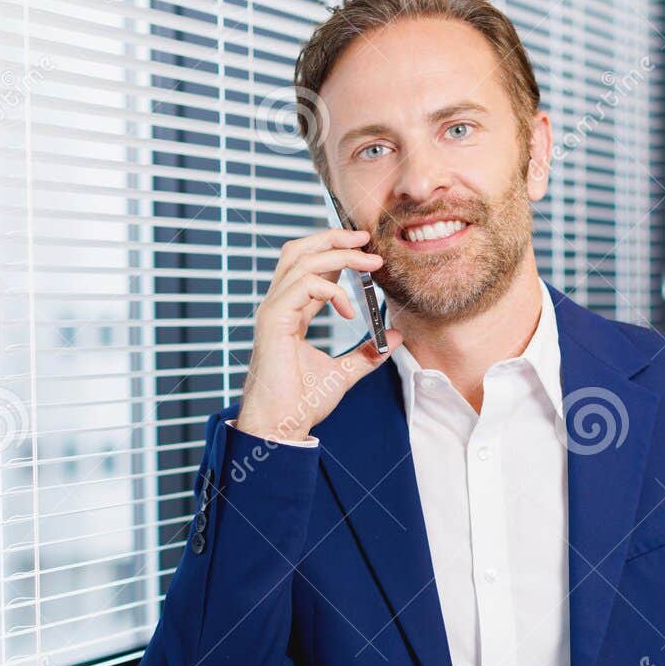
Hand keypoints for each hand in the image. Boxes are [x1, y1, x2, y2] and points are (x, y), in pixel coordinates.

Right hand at [236, 228, 403, 440]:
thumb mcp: (343, 375)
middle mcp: (278, 307)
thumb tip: (392, 338)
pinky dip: (331, 289)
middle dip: (333, 237)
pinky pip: (304, 286)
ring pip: (301, 260)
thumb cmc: (300, 404)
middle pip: (298, 250)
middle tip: (367, 239)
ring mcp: (272, 311)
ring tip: (369, 262)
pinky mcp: (273, 321)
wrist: (280, 427)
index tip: (368, 254)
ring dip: (339, 255)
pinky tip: (348, 308)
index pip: (309, 267)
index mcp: (289, 314)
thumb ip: (367, 355)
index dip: (337, 253)